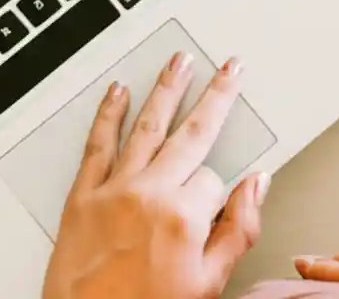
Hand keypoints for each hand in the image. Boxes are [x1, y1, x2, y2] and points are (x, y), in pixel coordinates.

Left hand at [43, 53, 269, 298]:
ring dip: (167, 89)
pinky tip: (118, 93)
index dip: (220, 191)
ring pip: (146, 127)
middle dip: (215, 94)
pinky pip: (97, 145)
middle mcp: (149, 195)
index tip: (215, 203)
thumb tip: (257, 187)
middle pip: (192, 132)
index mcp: (184, 217)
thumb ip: (238, 230)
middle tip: (229, 68)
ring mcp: (113, 192)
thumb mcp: (209, 284)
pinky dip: (108, 115)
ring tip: (179, 61)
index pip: (216, 178)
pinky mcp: (81, 198)